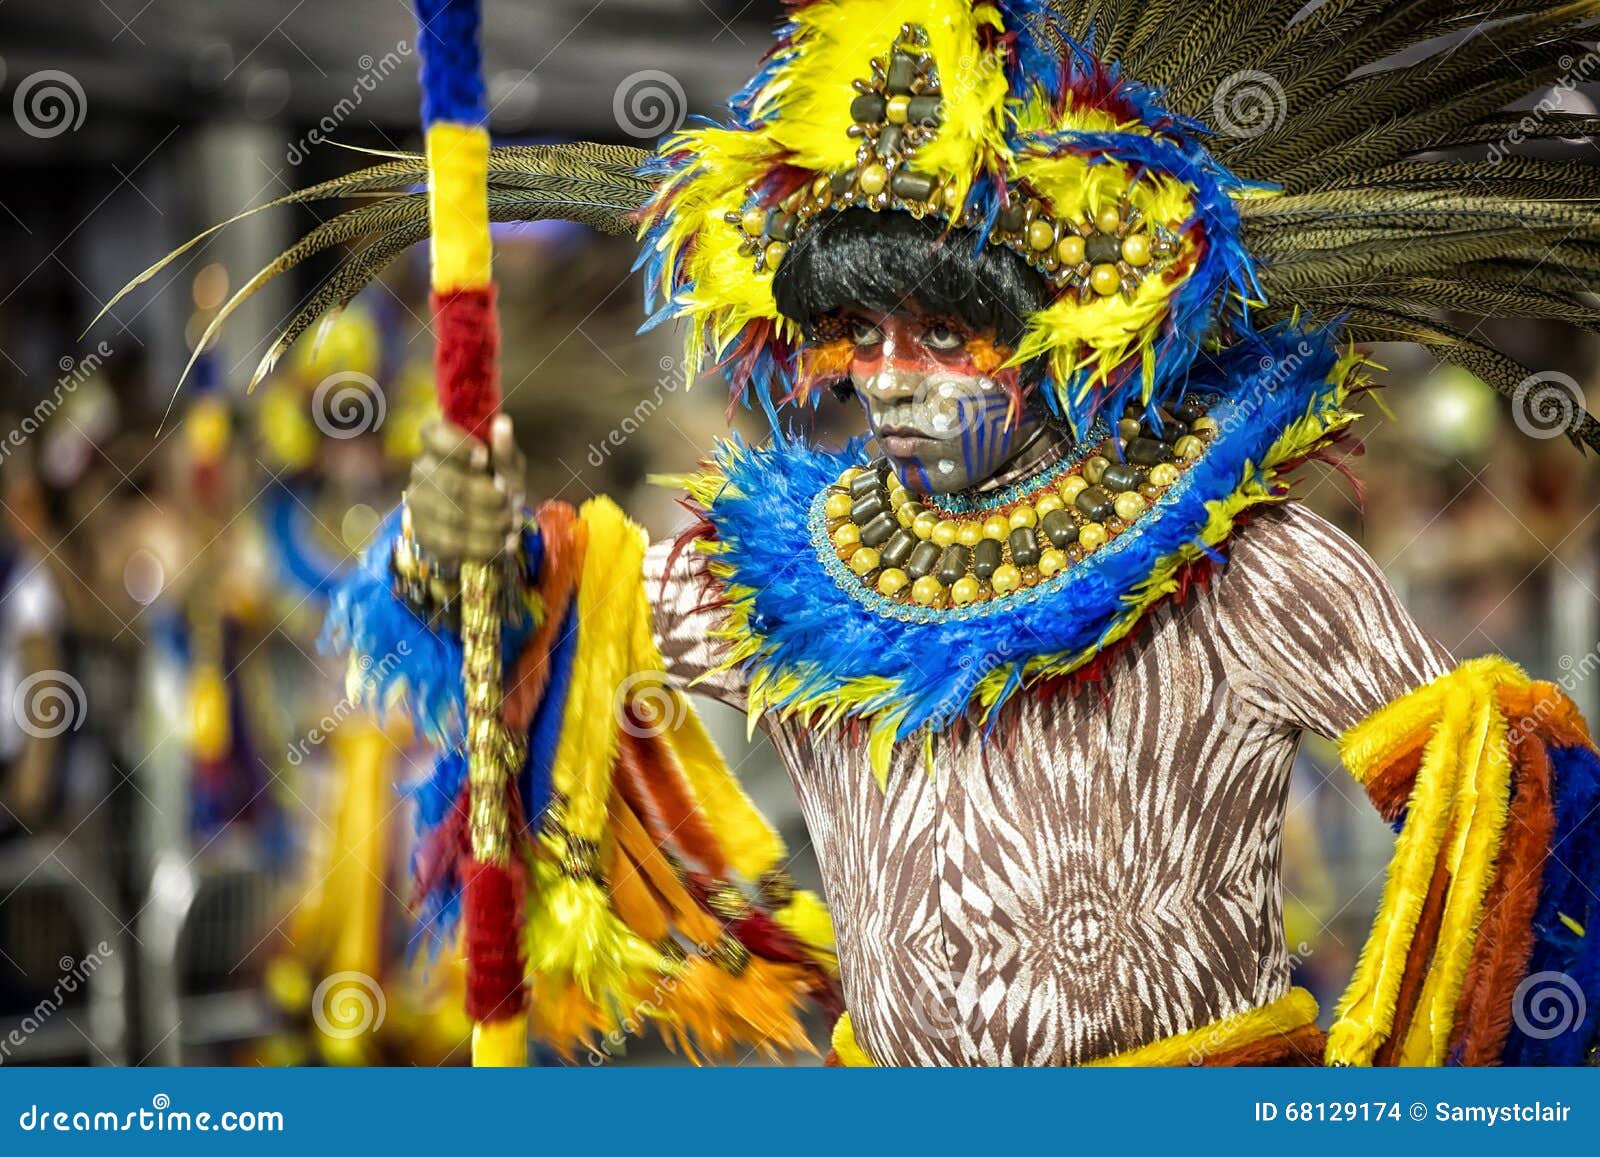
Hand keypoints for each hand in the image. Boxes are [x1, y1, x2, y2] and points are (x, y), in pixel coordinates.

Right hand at [405, 414, 525, 566]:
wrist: (487, 521)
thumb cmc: (497, 482)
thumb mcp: (508, 465)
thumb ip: (505, 450)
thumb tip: (503, 424)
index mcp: (438, 442)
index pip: (431, 434)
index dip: (456, 445)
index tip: (483, 457)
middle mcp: (421, 469)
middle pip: (449, 482)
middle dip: (488, 496)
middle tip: (511, 503)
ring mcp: (418, 502)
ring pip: (452, 516)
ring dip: (490, 523)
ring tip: (512, 524)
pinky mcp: (423, 533)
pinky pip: (451, 543)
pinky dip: (483, 546)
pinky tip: (502, 544)